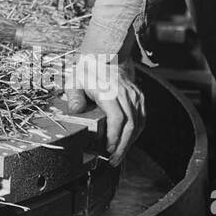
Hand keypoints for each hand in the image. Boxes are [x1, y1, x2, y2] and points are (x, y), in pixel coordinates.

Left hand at [62, 52, 145, 166]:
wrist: (105, 55)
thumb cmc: (88, 70)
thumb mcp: (74, 80)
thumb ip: (74, 96)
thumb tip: (75, 111)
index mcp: (109, 91)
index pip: (118, 118)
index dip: (115, 136)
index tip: (109, 149)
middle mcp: (125, 94)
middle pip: (130, 125)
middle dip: (123, 146)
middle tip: (114, 160)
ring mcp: (135, 95)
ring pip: (138, 124)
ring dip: (130, 142)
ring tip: (119, 155)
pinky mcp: (139, 97)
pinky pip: (141, 118)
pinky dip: (135, 132)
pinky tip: (127, 141)